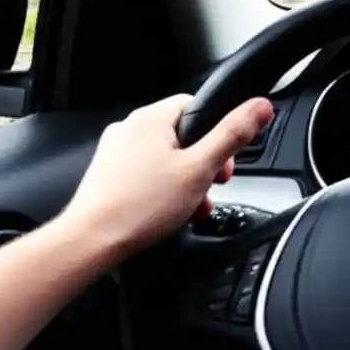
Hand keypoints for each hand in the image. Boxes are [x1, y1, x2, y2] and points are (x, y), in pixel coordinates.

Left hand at [61, 94, 273, 256]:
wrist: (90, 243)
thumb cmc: (139, 207)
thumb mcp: (200, 169)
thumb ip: (232, 135)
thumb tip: (259, 106)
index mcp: (150, 118)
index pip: (197, 106)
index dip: (218, 132)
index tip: (224, 160)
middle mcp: (128, 130)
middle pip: (182, 135)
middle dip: (202, 163)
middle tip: (210, 186)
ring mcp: (114, 154)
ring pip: (165, 158)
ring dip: (185, 180)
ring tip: (189, 206)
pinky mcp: (107, 176)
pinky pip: (146, 174)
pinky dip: (162, 190)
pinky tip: (167, 212)